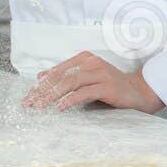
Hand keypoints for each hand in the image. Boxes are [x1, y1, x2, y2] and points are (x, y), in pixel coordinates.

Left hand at [21, 52, 164, 112]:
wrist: (139, 91)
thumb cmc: (110, 87)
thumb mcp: (86, 78)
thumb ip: (67, 76)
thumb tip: (40, 77)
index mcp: (85, 58)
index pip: (57, 70)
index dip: (41, 84)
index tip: (28, 97)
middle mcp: (92, 62)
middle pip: (61, 76)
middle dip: (42, 90)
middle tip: (28, 103)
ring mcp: (101, 73)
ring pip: (70, 82)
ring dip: (52, 95)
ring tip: (40, 106)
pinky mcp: (107, 86)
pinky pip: (85, 92)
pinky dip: (70, 100)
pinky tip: (60, 108)